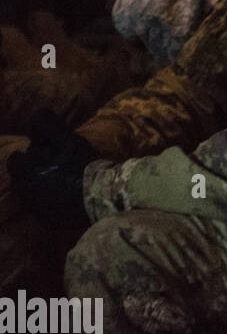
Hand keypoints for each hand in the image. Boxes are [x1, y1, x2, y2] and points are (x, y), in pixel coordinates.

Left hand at [6, 110, 97, 228]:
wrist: (103, 196)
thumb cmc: (83, 164)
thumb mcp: (66, 138)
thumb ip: (46, 124)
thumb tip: (36, 112)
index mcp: (25, 169)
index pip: (16, 160)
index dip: (31, 156)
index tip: (48, 155)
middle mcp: (24, 190)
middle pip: (22, 178)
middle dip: (35, 173)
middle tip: (57, 170)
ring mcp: (35, 208)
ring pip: (31, 194)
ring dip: (42, 188)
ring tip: (62, 185)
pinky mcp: (47, 221)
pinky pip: (43, 210)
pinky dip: (51, 205)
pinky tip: (67, 200)